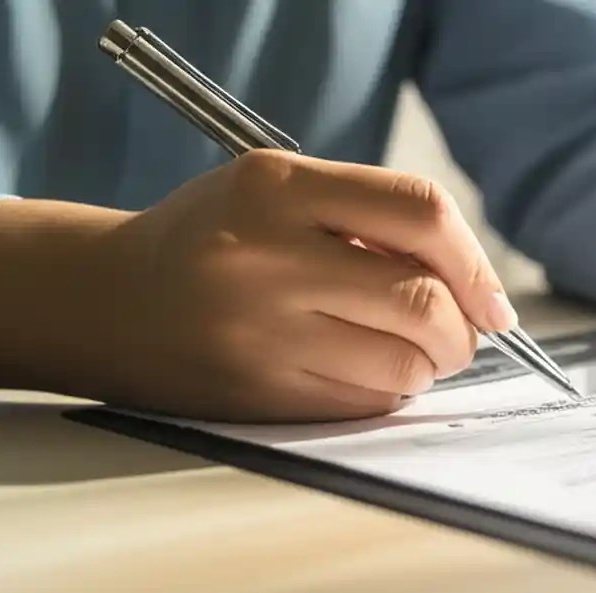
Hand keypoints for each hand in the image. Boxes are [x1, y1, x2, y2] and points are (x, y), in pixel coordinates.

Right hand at [0, 150, 515, 420]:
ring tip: (408, 354)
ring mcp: (259, 329)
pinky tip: (367, 375)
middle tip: (459, 336)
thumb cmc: (212, 241)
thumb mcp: (278, 192)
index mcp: (279, 186)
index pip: (421, 211)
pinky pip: (366, 403)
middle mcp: (268, 255)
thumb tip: (477, 285)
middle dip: (464, 329)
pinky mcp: (256, 393)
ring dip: (429, 366)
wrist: (102, 300)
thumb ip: (369, 217)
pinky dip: (389, 393)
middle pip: (423, 299)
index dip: (476, 261)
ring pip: (404, 363)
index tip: (493, 299)